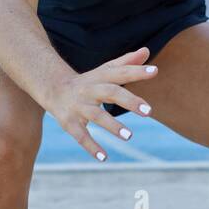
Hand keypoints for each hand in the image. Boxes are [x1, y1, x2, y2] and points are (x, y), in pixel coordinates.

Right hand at [48, 46, 157, 160]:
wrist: (53, 89)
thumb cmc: (88, 82)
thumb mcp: (105, 71)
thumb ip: (126, 63)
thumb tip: (146, 51)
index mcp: (101, 77)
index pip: (121, 72)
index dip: (137, 71)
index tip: (155, 71)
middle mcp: (90, 90)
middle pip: (110, 92)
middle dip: (129, 101)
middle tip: (149, 111)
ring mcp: (79, 107)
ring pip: (96, 116)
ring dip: (112, 126)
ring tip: (129, 135)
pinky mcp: (69, 122)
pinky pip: (81, 136)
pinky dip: (91, 147)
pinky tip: (104, 157)